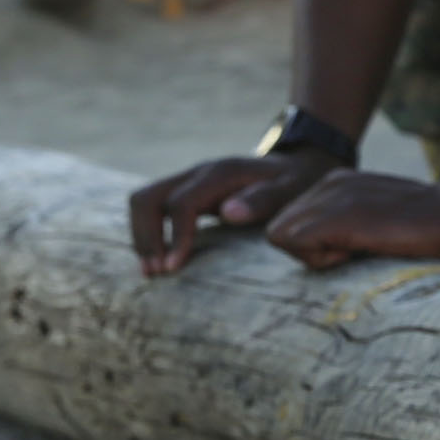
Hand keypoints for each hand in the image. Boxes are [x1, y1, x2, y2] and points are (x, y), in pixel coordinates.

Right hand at [128, 153, 340, 275]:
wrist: (297, 166)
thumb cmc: (295, 185)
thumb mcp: (290, 191)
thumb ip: (263, 200)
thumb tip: (228, 213)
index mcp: (221, 174)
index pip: (181, 203)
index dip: (174, 236)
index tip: (174, 268)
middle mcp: (198, 174)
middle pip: (147, 198)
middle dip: (145, 236)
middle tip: (155, 273)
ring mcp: (189, 182)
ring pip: (143, 201)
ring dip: (141, 236)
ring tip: (152, 272)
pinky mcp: (187, 194)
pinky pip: (154, 209)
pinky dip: (149, 234)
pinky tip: (160, 260)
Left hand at [266, 170, 439, 271]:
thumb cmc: (433, 235)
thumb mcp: (380, 226)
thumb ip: (352, 231)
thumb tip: (331, 257)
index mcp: (338, 185)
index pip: (292, 223)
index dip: (313, 245)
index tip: (352, 249)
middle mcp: (329, 183)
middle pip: (280, 229)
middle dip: (306, 250)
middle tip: (352, 253)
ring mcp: (331, 194)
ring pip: (280, 235)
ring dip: (313, 254)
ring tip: (358, 251)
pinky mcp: (336, 212)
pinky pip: (291, 240)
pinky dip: (317, 257)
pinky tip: (357, 252)